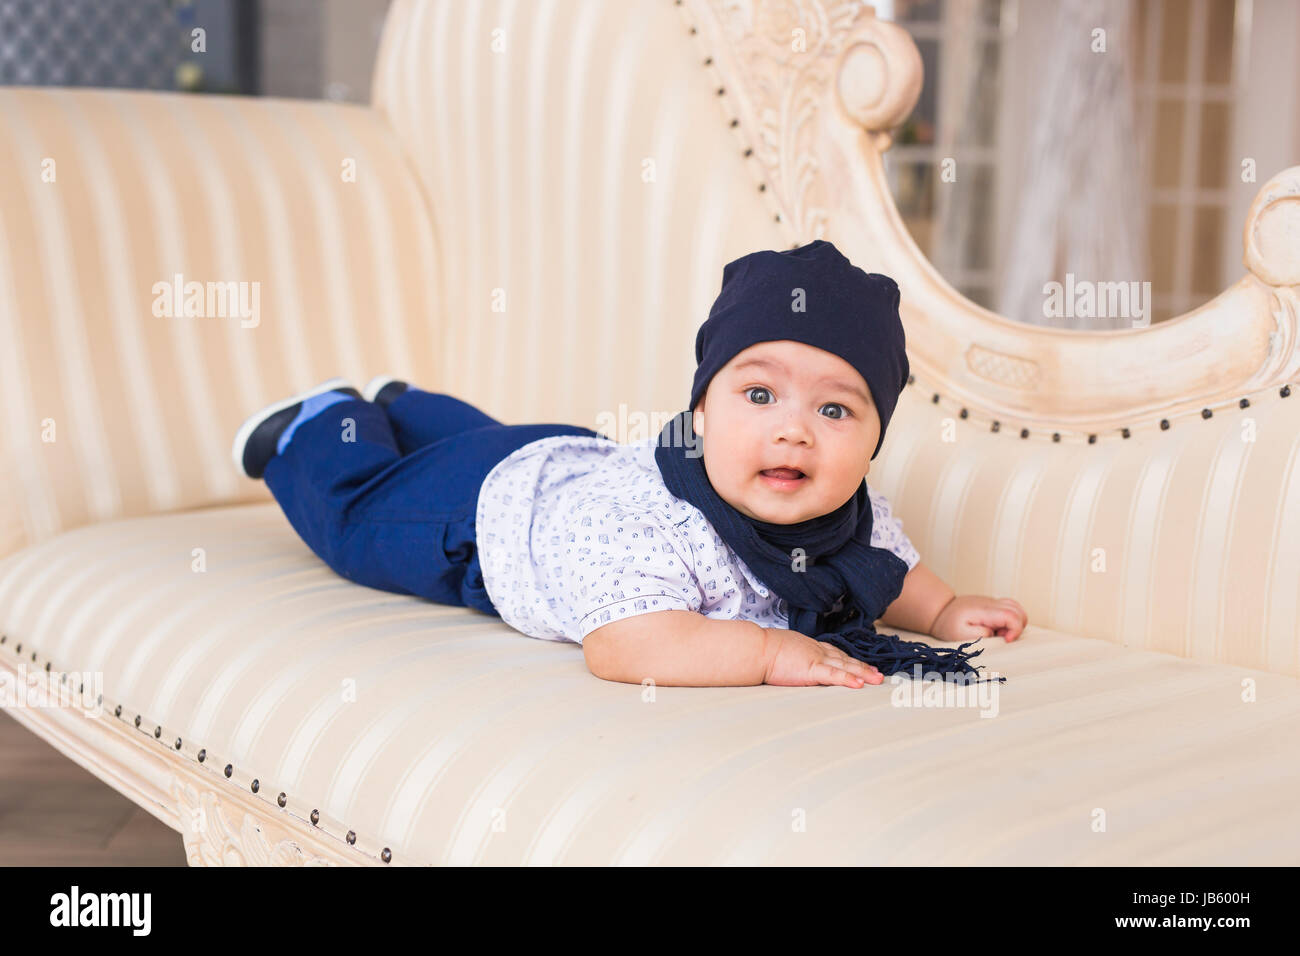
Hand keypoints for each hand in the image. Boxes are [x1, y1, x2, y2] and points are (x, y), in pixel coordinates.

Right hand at [761, 629, 883, 687]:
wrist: (755, 648)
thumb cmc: (761, 650)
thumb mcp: (779, 650)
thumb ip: (789, 656)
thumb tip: (788, 661)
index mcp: (808, 646)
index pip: (833, 652)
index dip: (848, 659)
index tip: (860, 664)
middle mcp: (816, 650)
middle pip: (844, 658)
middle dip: (862, 666)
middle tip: (877, 674)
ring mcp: (815, 659)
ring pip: (845, 665)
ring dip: (863, 672)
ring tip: (877, 679)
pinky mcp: (811, 669)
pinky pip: (834, 675)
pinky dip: (848, 679)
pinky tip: (860, 684)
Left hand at [930, 595, 1026, 642]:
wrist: (940, 610)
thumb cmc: (948, 624)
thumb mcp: (959, 634)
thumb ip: (979, 634)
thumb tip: (995, 633)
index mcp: (984, 611)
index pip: (1011, 615)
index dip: (1015, 630)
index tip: (1006, 641)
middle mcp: (991, 604)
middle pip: (1019, 611)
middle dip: (1017, 628)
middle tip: (1002, 638)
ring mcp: (993, 602)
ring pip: (1017, 608)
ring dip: (1017, 623)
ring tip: (1001, 633)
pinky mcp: (993, 605)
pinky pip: (1011, 608)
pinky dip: (1013, 619)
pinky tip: (1000, 628)